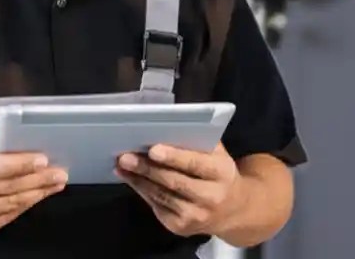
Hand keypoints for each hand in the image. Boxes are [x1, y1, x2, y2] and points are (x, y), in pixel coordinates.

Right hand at [0, 125, 67, 234]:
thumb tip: (23, 132)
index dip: (22, 163)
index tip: (44, 159)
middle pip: (11, 186)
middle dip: (39, 179)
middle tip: (61, 172)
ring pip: (14, 202)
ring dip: (40, 193)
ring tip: (57, 183)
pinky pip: (11, 214)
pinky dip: (28, 203)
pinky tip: (41, 194)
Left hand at [115, 142, 240, 236]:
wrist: (233, 210)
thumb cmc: (218, 173)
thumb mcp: (217, 154)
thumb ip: (196, 141)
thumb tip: (163, 128)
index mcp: (221, 173)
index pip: (195, 164)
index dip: (173, 157)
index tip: (153, 149)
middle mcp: (211, 197)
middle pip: (174, 182)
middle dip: (147, 168)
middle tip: (126, 157)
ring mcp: (195, 216)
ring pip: (161, 195)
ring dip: (138, 180)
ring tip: (121, 166)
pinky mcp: (181, 227)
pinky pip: (157, 206)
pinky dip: (142, 190)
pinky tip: (130, 179)